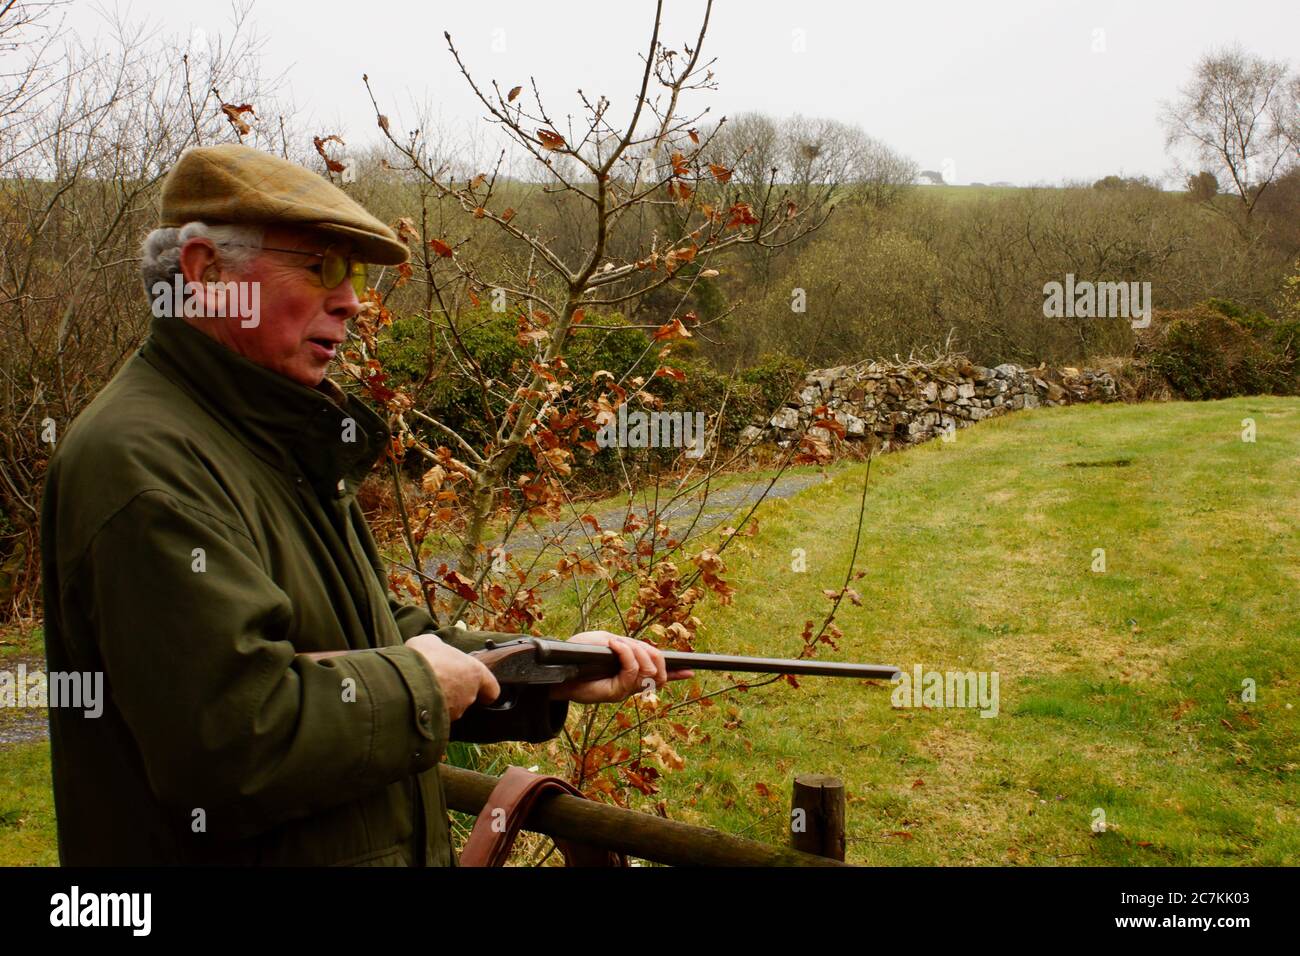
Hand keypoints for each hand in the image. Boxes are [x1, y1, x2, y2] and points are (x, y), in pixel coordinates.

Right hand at [405, 633, 499, 720]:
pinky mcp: (439, 723)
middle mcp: (469, 694)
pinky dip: (429, 712)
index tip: (479, 689)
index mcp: (475, 672)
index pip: (492, 689)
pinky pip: (436, 717)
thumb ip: (439, 648)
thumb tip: (434, 648)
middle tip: (439, 682)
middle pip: (468, 697)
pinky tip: (416, 702)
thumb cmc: (423, 658)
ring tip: (423, 690)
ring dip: (441, 701)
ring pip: (452, 708)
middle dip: (455, 692)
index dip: (486, 690)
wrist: (405, 682)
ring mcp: (455, 711)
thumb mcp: (430, 642)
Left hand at [548, 631, 693, 703]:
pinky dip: (625, 653)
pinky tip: (615, 645)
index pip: (660, 675)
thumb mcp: (607, 641)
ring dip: (636, 651)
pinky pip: (631, 670)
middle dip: (654, 655)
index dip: (677, 672)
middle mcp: (632, 683)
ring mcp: (625, 689)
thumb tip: (644, 650)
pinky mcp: (616, 692)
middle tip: (637, 646)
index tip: (691, 670)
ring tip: (618, 644)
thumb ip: (627, 646)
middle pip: (660, 671)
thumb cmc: (580, 653)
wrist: (558, 668)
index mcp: (632, 671)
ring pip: (647, 670)